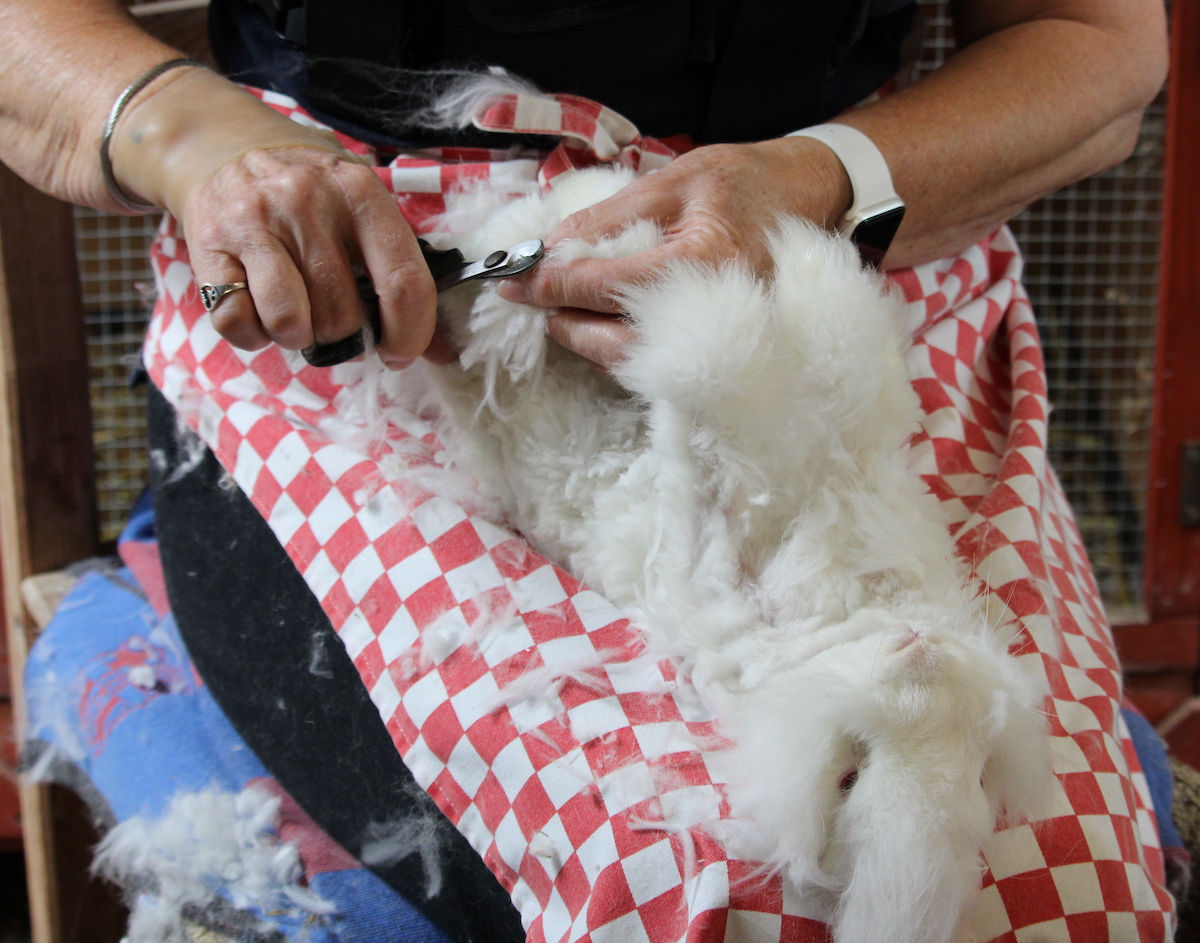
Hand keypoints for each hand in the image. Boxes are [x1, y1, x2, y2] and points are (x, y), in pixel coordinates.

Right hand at [109, 67, 436, 366]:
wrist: (225, 146)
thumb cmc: (311, 195)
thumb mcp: (361, 210)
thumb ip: (399, 273)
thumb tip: (442, 354)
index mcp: (361, 194)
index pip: (404, 283)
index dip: (408, 335)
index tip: (397, 354)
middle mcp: (308, 201)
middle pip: (343, 315)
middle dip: (342, 334)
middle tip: (330, 314)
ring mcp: (254, 221)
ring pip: (291, 325)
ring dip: (297, 336)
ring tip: (296, 311)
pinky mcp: (209, 245)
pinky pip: (239, 325)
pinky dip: (253, 334)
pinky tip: (258, 308)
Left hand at [500, 137, 851, 368]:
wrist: (806, 197)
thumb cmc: (743, 182)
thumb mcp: (671, 180)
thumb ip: (607, 219)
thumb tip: (549, 250)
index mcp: (704, 260)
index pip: (607, 284)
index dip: (551, 284)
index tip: (512, 281)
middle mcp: (716, 311)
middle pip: (616, 341)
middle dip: (565, 323)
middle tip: (532, 300)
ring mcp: (722, 339)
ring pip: (635, 361)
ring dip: (587, 341)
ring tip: (561, 310)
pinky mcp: (721, 350)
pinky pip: (657, 363)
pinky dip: (619, 349)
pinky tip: (601, 323)